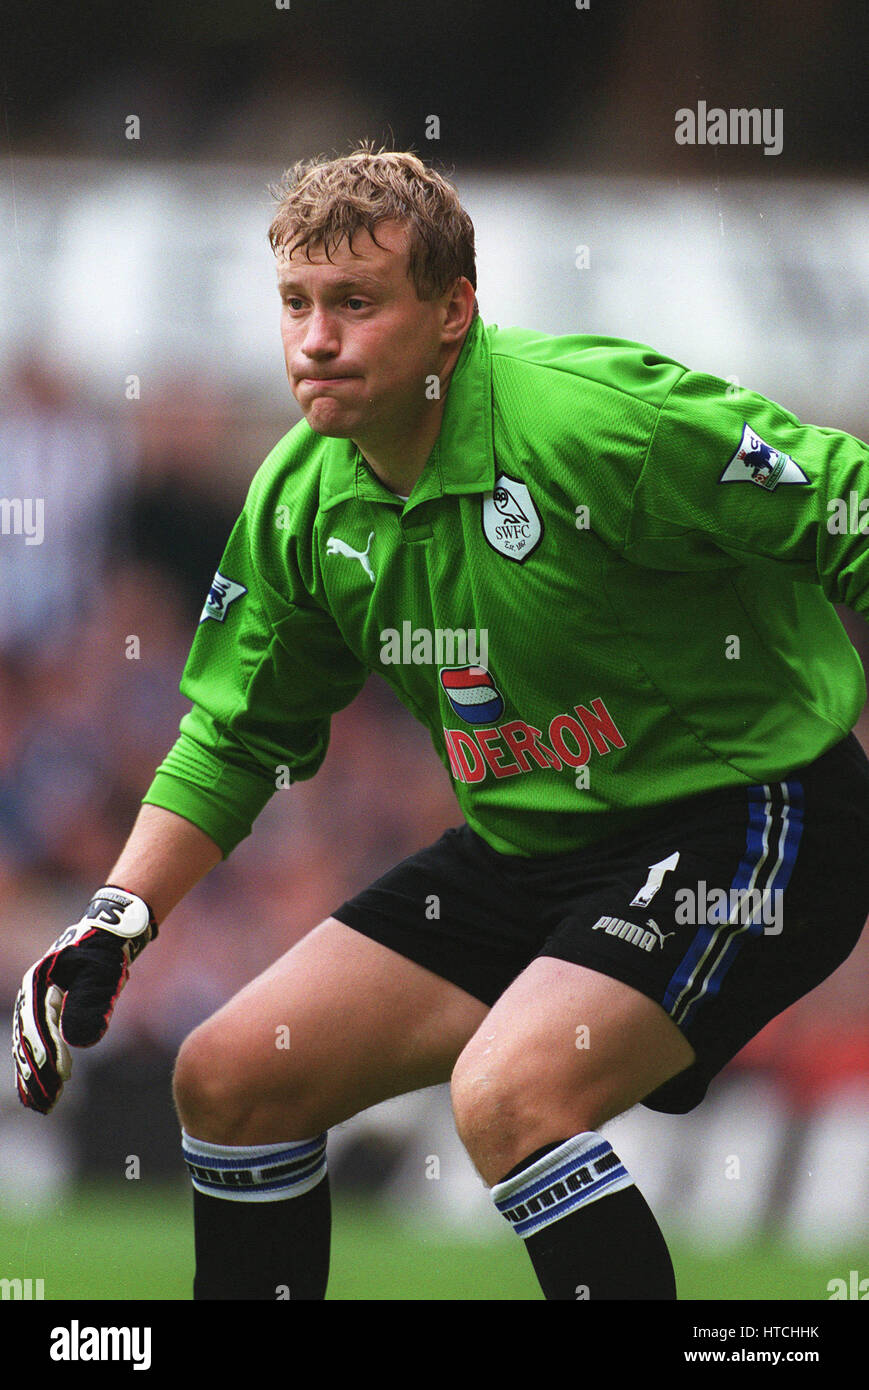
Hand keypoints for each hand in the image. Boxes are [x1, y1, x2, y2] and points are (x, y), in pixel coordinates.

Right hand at [12, 886, 156, 1113]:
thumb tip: (80, 1043)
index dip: (46, 1055)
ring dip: (33, 1076)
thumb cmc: (106, 952)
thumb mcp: (101, 974)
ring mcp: (36, 1002)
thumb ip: (92, 1004)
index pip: (39, 1027)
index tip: (57, 1080)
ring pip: (29, 1045)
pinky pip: (38, 1041)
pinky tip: (47, 1084)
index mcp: (39, 985)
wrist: (107, 931)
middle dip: (34, 1075)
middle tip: (43, 1105)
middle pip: (27, 1041)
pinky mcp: (47, 1009)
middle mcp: (31, 995)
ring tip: (39, 1104)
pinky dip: (39, 1064)